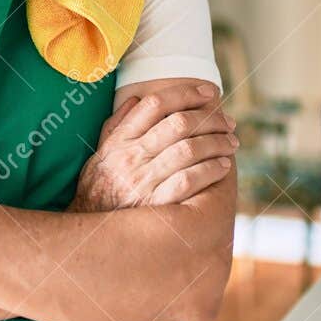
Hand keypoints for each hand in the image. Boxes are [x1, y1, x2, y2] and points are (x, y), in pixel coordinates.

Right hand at [69, 82, 236, 212]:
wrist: (88, 227)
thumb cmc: (98, 188)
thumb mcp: (99, 153)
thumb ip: (116, 126)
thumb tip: (135, 98)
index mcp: (120, 139)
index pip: (155, 104)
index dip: (186, 93)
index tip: (209, 92)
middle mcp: (131, 156)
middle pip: (178, 123)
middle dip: (210, 119)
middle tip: (228, 122)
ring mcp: (143, 180)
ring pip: (188, 150)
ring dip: (216, 143)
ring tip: (231, 143)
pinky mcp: (155, 204)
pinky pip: (189, 180)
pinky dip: (210, 170)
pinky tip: (222, 166)